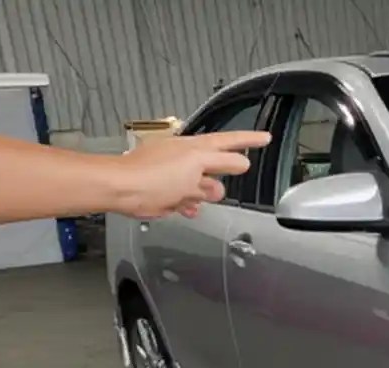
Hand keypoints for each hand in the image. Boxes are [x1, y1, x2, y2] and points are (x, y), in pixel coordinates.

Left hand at [112, 130, 271, 219]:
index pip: (229, 141)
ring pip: (204, 188)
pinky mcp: (167, 193)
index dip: (249, 140)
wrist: (122, 190)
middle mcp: (187, 159)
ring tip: (189, 198)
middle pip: (217, 168)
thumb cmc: (154, 175)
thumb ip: (223, 162)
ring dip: (201, 196)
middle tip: (207, 187)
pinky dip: (188, 205)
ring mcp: (177, 176)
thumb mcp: (197, 165)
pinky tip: (185, 208)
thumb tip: (242, 162)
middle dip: (217, 180)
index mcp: (196, 147)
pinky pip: (188, 201)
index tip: (266, 138)